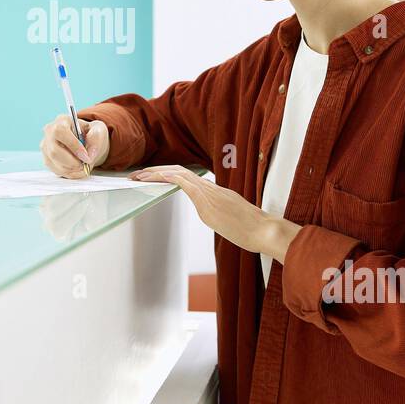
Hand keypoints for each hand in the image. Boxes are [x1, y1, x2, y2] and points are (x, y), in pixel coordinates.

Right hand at [41, 115, 109, 178]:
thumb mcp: (99, 130)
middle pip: (54, 151)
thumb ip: (96, 139)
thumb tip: (89, 155)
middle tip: (85, 165)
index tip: (86, 157)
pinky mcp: (47, 158)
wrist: (86, 141)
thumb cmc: (91, 133)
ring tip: (83, 167)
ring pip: (54, 162)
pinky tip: (77, 170)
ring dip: (71, 169)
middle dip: (72, 162)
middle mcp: (49, 132)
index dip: (73, 146)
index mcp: (62, 120)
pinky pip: (55, 170)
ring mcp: (46, 146)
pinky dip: (69, 173)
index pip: (60, 132)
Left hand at [128, 164, 297, 260]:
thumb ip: (222, 213)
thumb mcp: (233, 219)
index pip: (188, 178)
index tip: (154, 178)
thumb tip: (216, 215)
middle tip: (138, 175)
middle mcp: (211, 189)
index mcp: (217, 193)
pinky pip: (185, 184)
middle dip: (156, 172)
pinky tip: (155, 178)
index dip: (169, 175)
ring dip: (156, 174)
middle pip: (179, 172)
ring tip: (138, 176)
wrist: (266, 231)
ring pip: (178, 175)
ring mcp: (210, 194)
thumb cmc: (254, 230)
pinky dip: (168, 178)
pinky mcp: (209, 201)